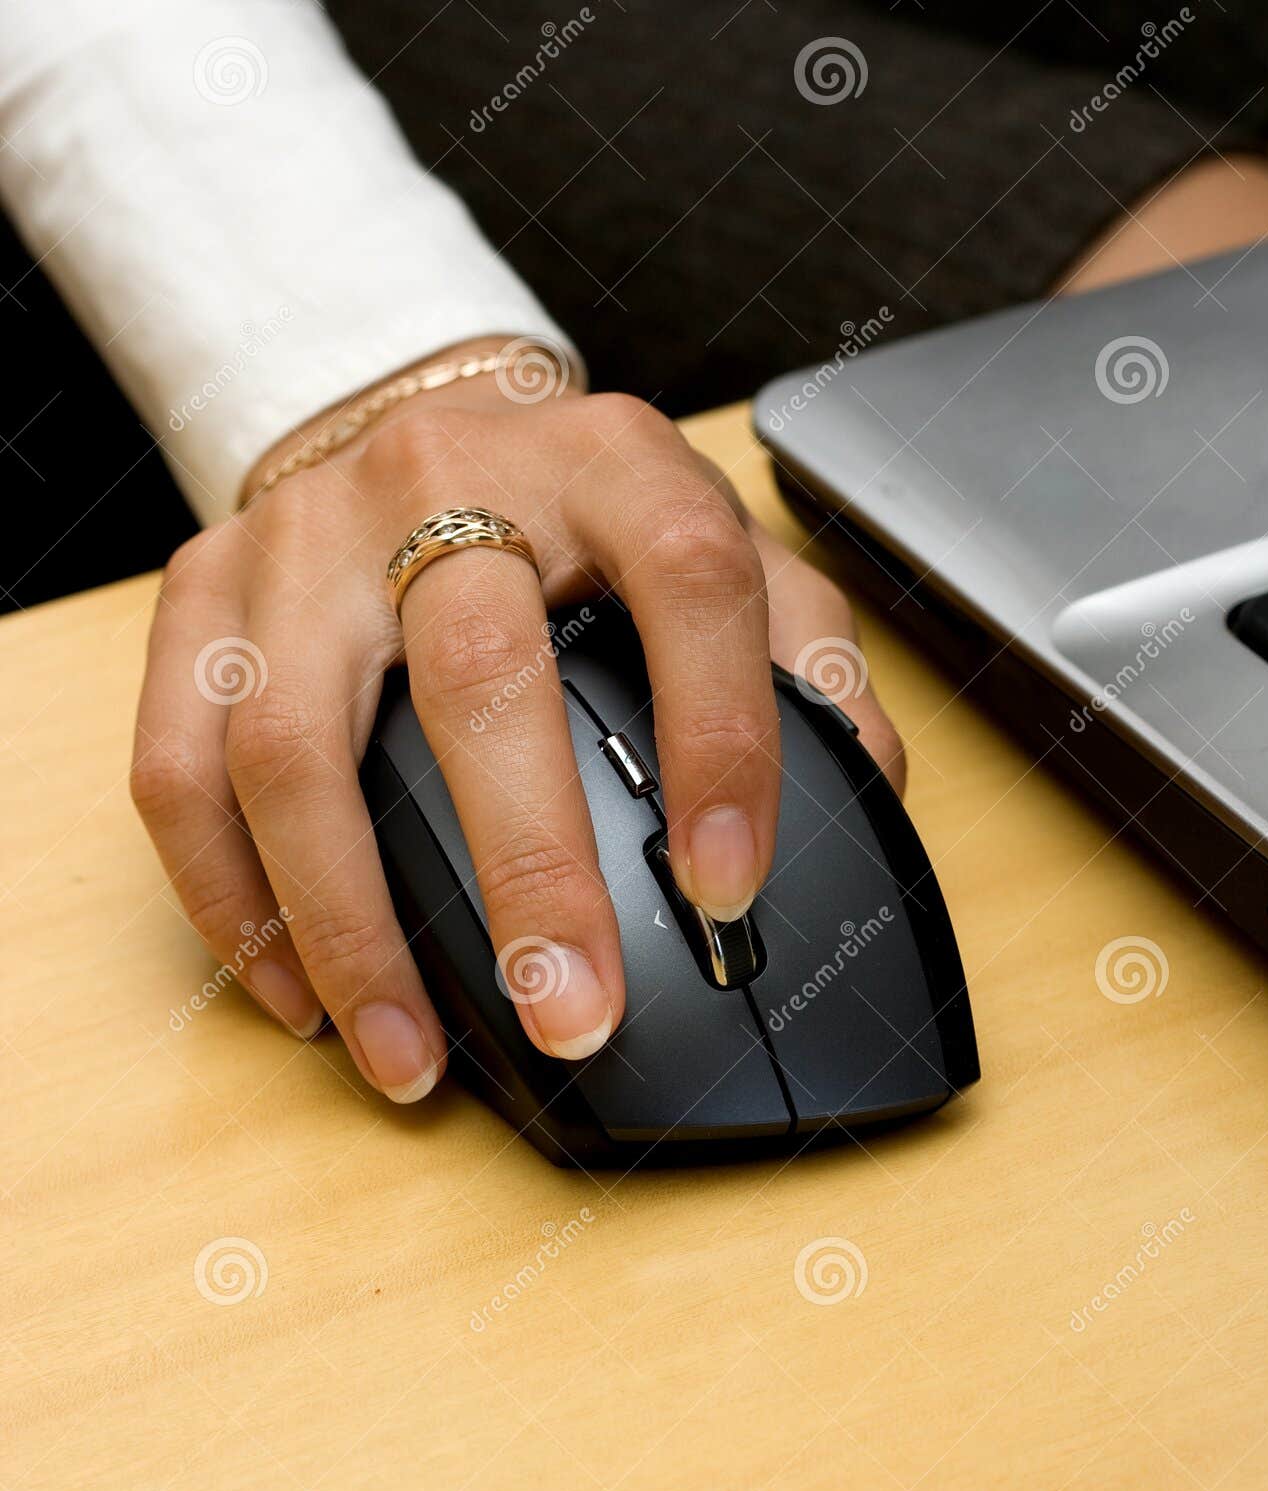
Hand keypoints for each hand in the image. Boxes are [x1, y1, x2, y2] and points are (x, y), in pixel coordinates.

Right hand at [132, 354, 904, 1101]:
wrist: (419, 427)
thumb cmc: (578, 513)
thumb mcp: (714, 545)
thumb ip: (798, 657)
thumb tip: (860, 794)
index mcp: (607, 462)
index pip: (689, 581)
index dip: (720, 739)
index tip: (731, 889)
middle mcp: (446, 479)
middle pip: (476, 675)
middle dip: (528, 870)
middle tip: (570, 1016)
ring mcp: (305, 533)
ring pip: (291, 740)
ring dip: (349, 924)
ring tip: (408, 1056)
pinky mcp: (206, 591)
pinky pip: (178, 763)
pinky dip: (232, 899)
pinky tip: (300, 992)